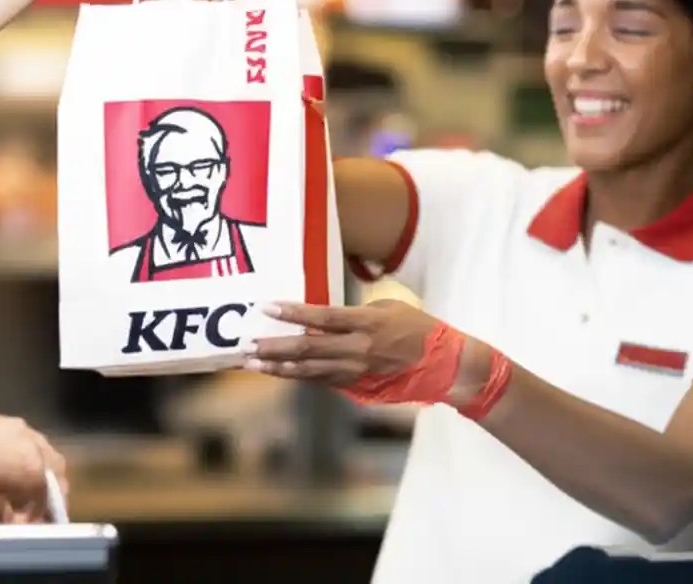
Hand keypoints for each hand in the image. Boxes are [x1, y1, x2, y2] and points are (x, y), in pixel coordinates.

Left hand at [247, 300, 489, 404]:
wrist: (444, 365)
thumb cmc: (419, 328)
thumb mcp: (389, 308)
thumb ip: (355, 313)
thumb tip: (324, 318)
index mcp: (367, 324)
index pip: (322, 318)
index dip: (294, 314)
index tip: (267, 308)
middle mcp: (358, 350)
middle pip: (308, 349)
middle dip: (275, 348)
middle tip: (248, 346)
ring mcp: (357, 371)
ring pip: (310, 371)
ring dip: (280, 369)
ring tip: (254, 365)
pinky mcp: (358, 386)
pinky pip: (323, 381)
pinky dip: (300, 377)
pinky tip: (280, 373)